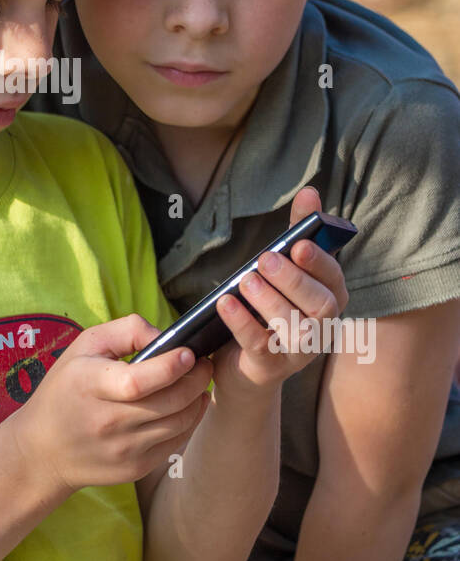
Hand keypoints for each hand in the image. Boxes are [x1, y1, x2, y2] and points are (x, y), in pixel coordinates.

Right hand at [8, 313, 212, 494]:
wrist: (43, 449)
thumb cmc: (67, 387)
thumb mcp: (84, 346)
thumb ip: (126, 331)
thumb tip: (167, 338)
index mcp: (90, 385)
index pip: (138, 381)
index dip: (170, 367)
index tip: (189, 353)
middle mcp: (106, 421)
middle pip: (168, 402)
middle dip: (196, 379)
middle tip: (204, 363)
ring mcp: (122, 449)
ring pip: (179, 423)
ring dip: (197, 399)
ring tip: (198, 382)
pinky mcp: (134, 468)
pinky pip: (175, 442)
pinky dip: (189, 421)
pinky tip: (187, 406)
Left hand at [209, 187, 348, 397]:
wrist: (245, 366)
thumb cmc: (268, 308)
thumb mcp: (282, 272)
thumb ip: (298, 233)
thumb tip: (310, 192)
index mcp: (329, 301)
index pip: (335, 280)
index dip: (319, 262)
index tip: (299, 244)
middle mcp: (321, 329)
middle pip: (320, 305)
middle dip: (293, 280)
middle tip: (264, 259)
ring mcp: (298, 353)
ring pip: (294, 328)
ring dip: (269, 301)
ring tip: (244, 280)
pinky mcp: (270, 368)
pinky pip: (259, 346)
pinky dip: (242, 323)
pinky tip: (225, 302)